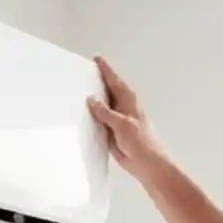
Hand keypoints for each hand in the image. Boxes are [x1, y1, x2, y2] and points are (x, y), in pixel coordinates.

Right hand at [86, 56, 164, 176]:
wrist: (147, 163)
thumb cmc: (140, 141)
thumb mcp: (122, 124)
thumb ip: (105, 112)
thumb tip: (91, 100)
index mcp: (128, 99)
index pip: (114, 80)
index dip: (105, 69)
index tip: (96, 58)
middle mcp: (122, 106)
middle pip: (106, 90)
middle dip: (95, 83)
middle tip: (80, 74)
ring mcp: (116, 119)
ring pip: (101, 106)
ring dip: (91, 101)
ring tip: (75, 92)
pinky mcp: (111, 131)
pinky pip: (98, 120)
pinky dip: (90, 117)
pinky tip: (79, 116)